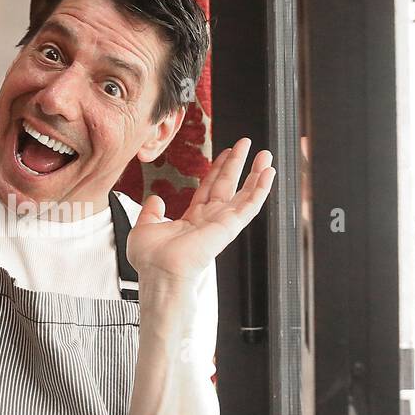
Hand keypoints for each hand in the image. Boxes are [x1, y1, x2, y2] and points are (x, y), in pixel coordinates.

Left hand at [127, 139, 275, 285]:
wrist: (160, 271)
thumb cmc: (151, 260)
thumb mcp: (145, 227)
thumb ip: (151, 212)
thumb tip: (155, 199)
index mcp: (192, 220)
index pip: (209, 188)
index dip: (217, 169)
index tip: (224, 152)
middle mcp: (209, 220)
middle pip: (228, 185)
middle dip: (238, 163)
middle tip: (246, 144)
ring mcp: (222, 223)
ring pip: (244, 193)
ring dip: (256, 173)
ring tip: (266, 155)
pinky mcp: (230, 227)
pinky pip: (250, 205)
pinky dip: (261, 189)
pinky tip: (269, 173)